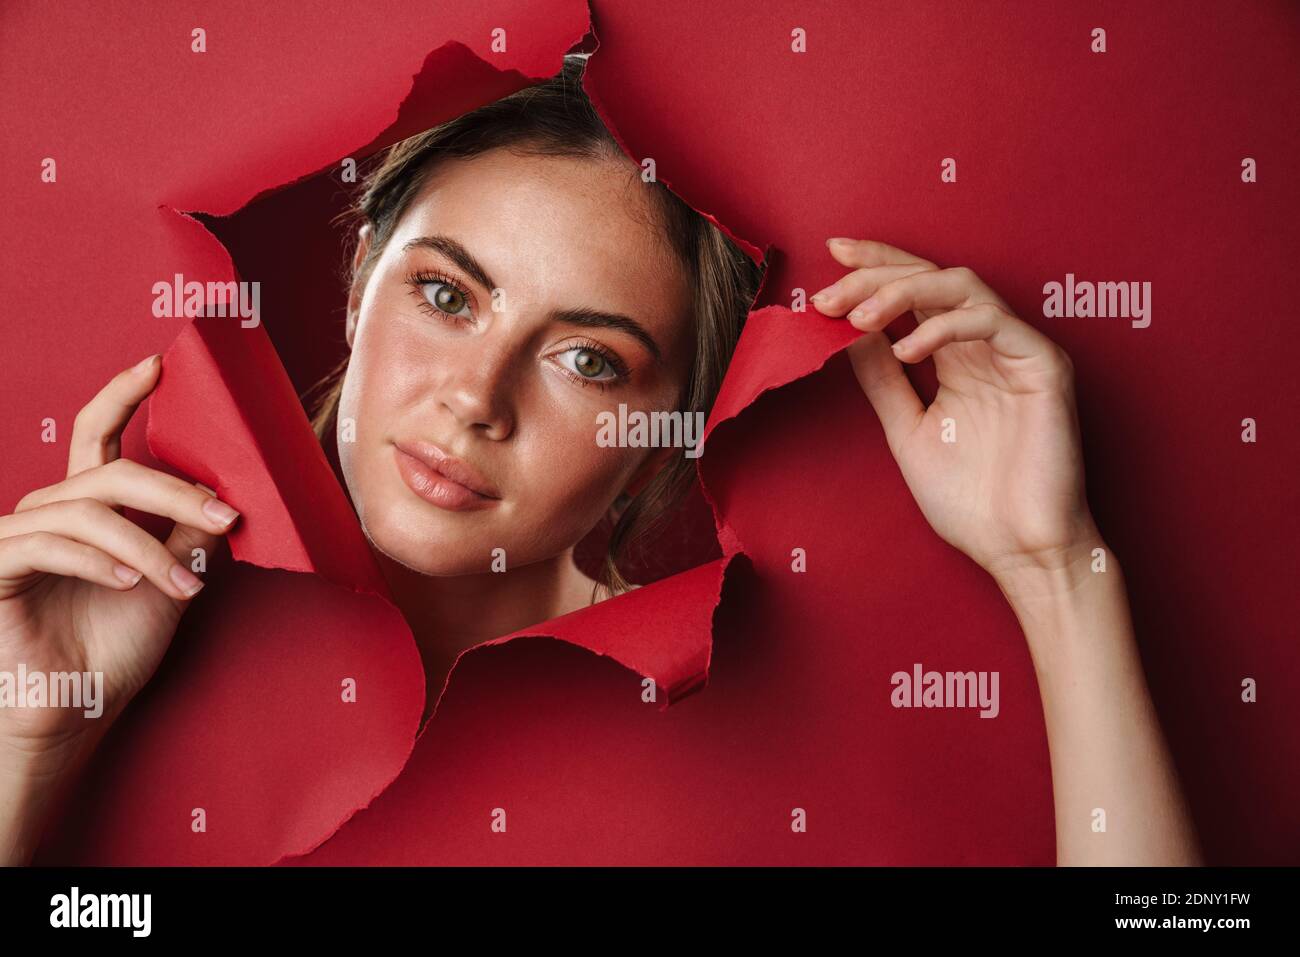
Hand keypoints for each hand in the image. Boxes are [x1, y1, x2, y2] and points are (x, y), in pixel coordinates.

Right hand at [0, 354, 238, 770]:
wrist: (80, 710)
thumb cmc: (118, 646)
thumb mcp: (172, 578)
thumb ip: (189, 533)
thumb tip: (225, 492)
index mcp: (88, 506)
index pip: (98, 437)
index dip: (122, 396)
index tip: (155, 366)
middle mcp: (49, 512)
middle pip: (111, 473)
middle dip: (175, 491)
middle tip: (226, 517)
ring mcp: (17, 538)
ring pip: (88, 511)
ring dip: (147, 546)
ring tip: (185, 585)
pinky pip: (47, 544)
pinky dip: (97, 559)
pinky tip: (131, 580)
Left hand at [813, 238, 1098, 581]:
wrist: (1019, 550)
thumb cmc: (971, 501)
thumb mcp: (907, 429)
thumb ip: (881, 380)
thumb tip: (846, 332)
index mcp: (956, 356)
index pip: (915, 290)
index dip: (876, 266)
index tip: (831, 256)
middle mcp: (986, 344)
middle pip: (931, 277)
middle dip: (875, 276)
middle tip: (830, 292)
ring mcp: (1016, 350)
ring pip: (959, 285)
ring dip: (902, 293)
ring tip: (859, 318)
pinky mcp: (1043, 364)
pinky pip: (991, 321)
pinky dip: (944, 326)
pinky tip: (908, 351)